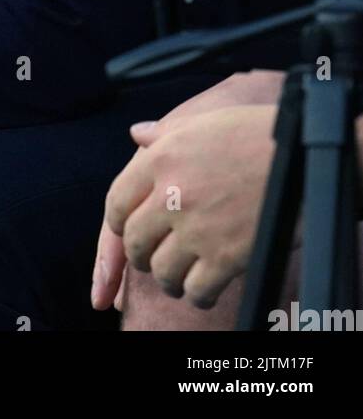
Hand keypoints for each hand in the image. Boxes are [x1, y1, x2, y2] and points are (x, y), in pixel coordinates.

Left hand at [104, 103, 276, 308]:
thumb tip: (138, 134)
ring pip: (161, 271)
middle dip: (140, 255)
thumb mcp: (202, 123)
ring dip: (167, 278)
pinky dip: (196, 295)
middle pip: (134, 240)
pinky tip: (204, 288)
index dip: (118, 221)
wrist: (302, 155)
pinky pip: (196, 289)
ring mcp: (198, 228)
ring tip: (178, 277)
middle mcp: (172, 194)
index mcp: (162, 159)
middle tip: (151, 258)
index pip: (116, 200)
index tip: (125, 229)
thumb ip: (164, 134)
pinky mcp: (225, 257)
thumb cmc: (254, 134)